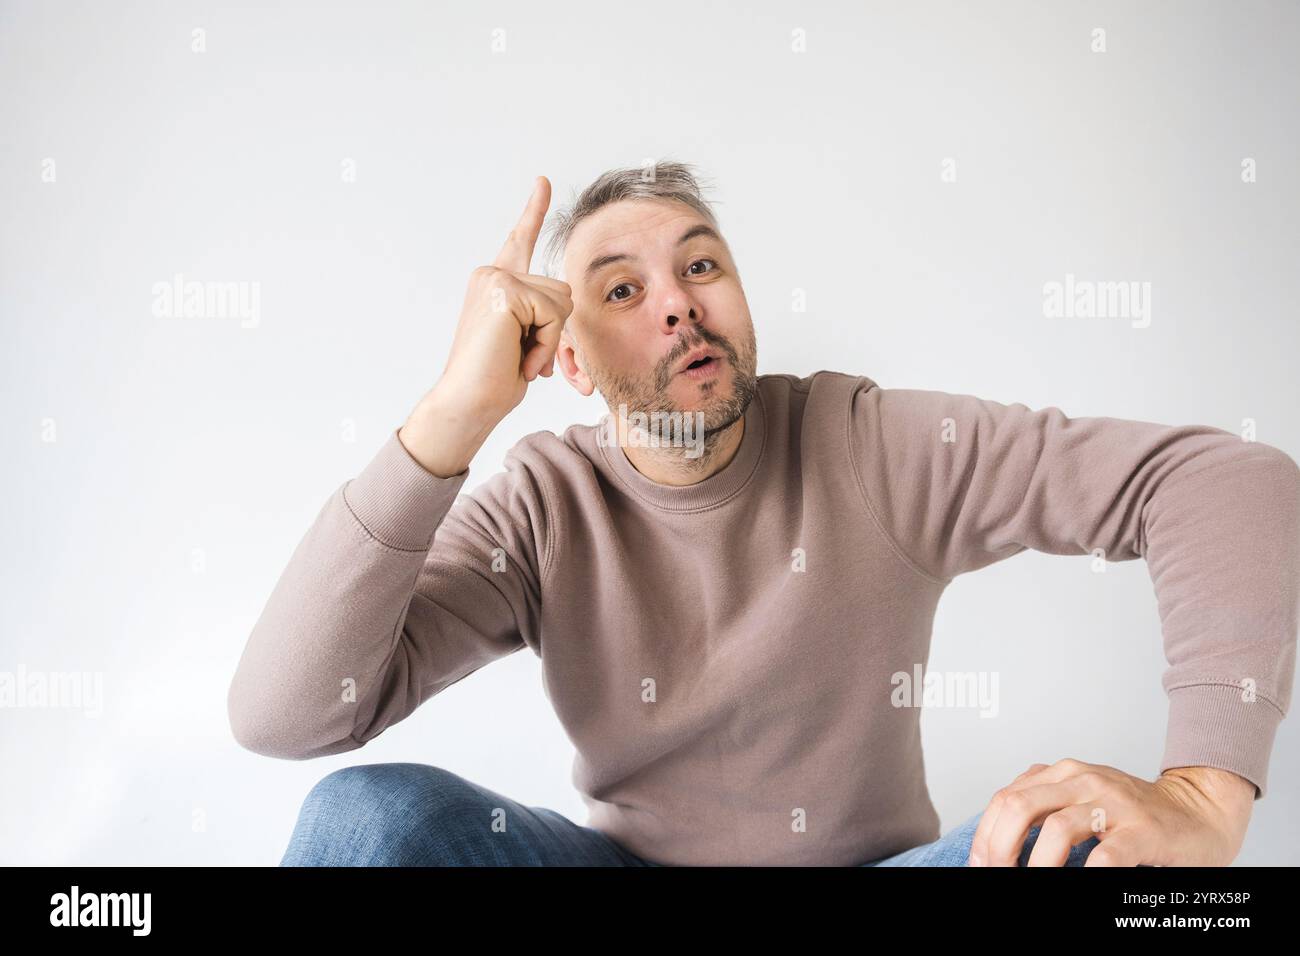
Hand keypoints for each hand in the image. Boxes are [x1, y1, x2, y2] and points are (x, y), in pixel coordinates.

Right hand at [399, 176, 573, 476]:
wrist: (467, 402)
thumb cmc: (494, 379)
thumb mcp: (524, 338)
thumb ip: (539, 313)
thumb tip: (563, 300)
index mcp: (495, 282)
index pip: (520, 241)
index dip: (533, 211)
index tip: (543, 181)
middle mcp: (491, 273)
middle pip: (562, 287)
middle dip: (555, 329)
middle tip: (525, 356)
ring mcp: (495, 279)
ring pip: (561, 300)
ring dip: (551, 339)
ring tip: (520, 358)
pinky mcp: (504, 292)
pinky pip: (553, 315)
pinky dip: (545, 345)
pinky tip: (521, 360)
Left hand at [966, 758, 1255, 866]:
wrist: (1200, 811)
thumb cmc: (1134, 816)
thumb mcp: (1081, 800)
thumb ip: (1044, 809)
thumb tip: (995, 846)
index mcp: (1062, 774)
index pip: (1006, 798)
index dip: (985, 835)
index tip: (979, 864)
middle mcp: (1084, 780)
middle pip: (1020, 807)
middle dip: (999, 847)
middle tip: (996, 875)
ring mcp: (1114, 804)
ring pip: (1057, 828)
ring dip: (1036, 864)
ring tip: (1030, 885)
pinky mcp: (1143, 832)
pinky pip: (1106, 855)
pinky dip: (1085, 874)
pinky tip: (1079, 884)